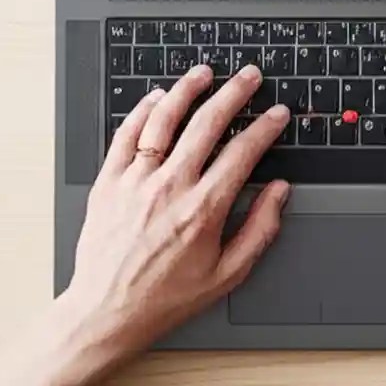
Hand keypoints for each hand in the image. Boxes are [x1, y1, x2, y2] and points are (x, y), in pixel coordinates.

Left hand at [67, 63, 289, 351]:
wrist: (107, 312)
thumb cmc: (166, 297)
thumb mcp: (227, 275)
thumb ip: (260, 229)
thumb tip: (278, 192)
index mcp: (203, 209)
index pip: (243, 152)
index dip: (265, 127)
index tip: (277, 114)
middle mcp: (170, 187)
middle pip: (207, 124)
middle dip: (234, 94)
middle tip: (249, 77)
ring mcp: (135, 181)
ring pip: (164, 119)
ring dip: (187, 90)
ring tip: (204, 73)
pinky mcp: (108, 182)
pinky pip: (126, 135)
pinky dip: (142, 111)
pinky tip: (157, 98)